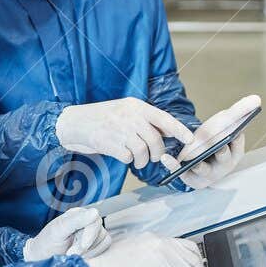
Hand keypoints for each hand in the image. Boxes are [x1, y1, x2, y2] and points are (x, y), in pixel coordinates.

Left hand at [22, 207, 108, 262]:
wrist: (41, 259)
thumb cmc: (46, 244)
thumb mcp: (58, 231)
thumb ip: (75, 221)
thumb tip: (95, 212)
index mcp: (77, 214)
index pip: (94, 221)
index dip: (89, 236)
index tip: (80, 247)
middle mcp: (87, 222)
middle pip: (100, 232)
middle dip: (86, 246)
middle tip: (71, 253)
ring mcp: (93, 234)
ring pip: (104, 241)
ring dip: (89, 251)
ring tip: (73, 254)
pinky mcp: (96, 245)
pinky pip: (104, 249)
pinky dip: (94, 255)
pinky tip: (82, 257)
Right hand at [56, 98, 191, 170]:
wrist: (75, 122)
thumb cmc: (104, 118)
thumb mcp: (126, 112)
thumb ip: (146, 120)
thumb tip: (170, 131)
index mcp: (136, 106)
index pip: (164, 118)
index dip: (179, 130)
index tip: (190, 140)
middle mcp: (129, 116)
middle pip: (155, 139)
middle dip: (158, 153)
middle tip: (154, 157)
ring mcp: (118, 129)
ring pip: (143, 151)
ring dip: (142, 160)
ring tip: (137, 160)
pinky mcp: (108, 143)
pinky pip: (128, 157)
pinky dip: (128, 160)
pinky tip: (122, 155)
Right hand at [85, 232, 205, 266]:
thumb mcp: (124, 256)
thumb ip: (141, 258)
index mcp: (148, 239)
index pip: (174, 243)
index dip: (182, 255)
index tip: (182, 265)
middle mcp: (161, 242)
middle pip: (189, 249)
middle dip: (194, 262)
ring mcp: (168, 255)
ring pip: (195, 261)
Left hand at [174, 94, 259, 190]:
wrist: (198, 157)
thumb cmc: (216, 139)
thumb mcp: (226, 124)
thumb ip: (240, 111)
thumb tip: (257, 98)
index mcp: (235, 153)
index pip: (238, 146)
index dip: (236, 140)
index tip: (236, 132)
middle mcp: (223, 166)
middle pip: (224, 160)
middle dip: (223, 153)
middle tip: (220, 146)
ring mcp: (206, 174)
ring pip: (203, 170)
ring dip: (199, 165)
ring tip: (193, 160)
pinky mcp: (190, 178)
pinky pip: (181, 173)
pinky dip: (173, 166)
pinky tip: (166, 158)